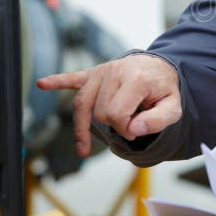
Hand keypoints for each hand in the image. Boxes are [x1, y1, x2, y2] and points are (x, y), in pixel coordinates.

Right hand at [36, 54, 180, 156]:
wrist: (160, 67)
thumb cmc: (164, 89)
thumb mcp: (173, 107)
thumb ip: (158, 120)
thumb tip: (134, 130)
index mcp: (136, 79)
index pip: (117, 114)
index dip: (125, 129)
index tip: (135, 131)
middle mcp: (116, 71)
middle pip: (99, 111)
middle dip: (113, 124)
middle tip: (128, 124)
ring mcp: (103, 71)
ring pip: (82, 103)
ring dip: (84, 125)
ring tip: (83, 147)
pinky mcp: (93, 73)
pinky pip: (72, 78)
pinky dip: (57, 82)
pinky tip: (42, 83)